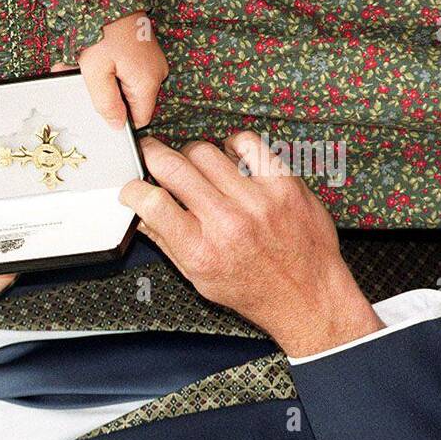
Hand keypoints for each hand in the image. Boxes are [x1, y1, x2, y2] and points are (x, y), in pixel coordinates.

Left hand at [53, 11, 168, 128]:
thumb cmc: (102, 30)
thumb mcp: (96, 73)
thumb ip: (106, 104)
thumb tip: (117, 125)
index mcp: (148, 82)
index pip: (139, 119)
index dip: (119, 119)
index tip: (99, 110)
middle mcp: (156, 73)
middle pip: (131, 102)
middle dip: (106, 96)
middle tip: (81, 83)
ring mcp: (151, 60)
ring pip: (124, 85)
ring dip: (102, 80)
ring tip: (79, 67)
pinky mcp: (143, 51)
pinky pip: (124, 69)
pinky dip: (106, 68)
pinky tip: (90, 59)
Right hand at [119, 133, 383, 356]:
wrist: (307, 295)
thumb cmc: (253, 290)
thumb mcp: (198, 278)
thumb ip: (166, 241)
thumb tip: (140, 211)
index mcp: (200, 250)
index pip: (151, 202)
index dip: (133, 189)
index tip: (134, 187)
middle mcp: (227, 223)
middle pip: (172, 167)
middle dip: (152, 156)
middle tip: (151, 157)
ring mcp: (257, 200)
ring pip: (204, 151)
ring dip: (190, 155)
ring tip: (196, 168)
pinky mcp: (283, 184)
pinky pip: (247, 144)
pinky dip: (231, 145)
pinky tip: (230, 159)